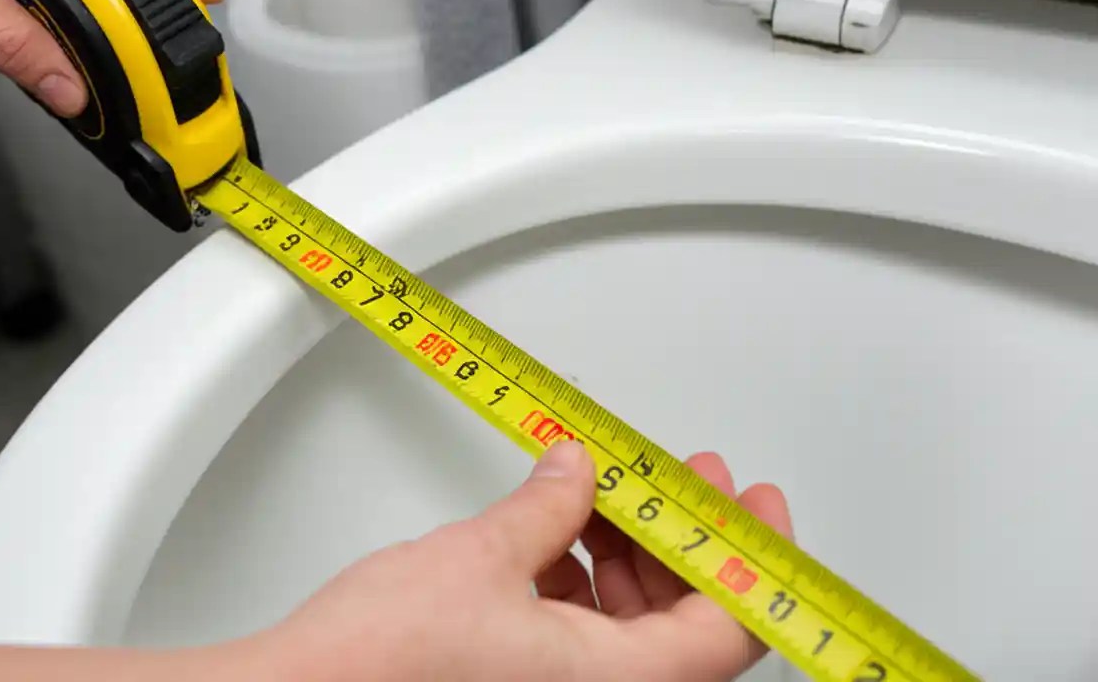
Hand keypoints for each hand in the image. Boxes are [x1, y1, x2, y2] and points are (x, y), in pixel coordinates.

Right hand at [226, 439, 793, 681]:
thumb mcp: (480, 558)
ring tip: (612, 487)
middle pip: (683, 623)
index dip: (755, 560)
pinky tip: (562, 524)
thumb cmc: (377, 664)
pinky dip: (584, 576)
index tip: (755, 502)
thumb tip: (579, 469)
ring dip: (631, 553)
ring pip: (632, 626)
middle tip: (684, 480)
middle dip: (684, 541)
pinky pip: (583, 632)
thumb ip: (546, 508)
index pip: (728, 631)